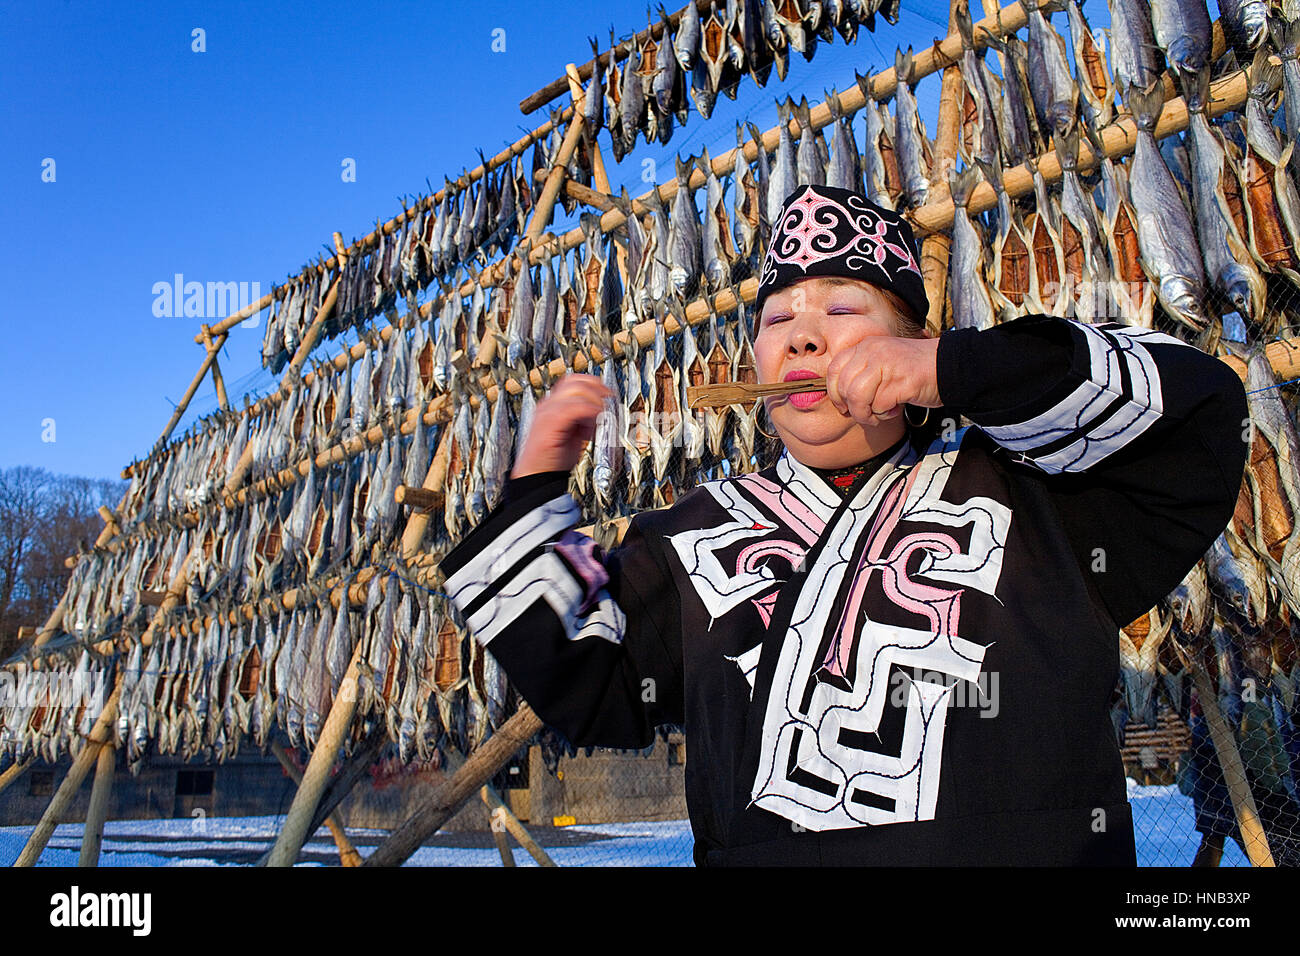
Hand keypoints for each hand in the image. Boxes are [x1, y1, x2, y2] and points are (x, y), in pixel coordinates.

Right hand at [511, 374, 612, 477]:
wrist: (536, 477)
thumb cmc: (552, 460)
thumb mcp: (573, 435)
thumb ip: (583, 421)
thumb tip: (598, 414)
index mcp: (552, 406)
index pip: (573, 381)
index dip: (593, 385)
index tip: (606, 395)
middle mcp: (548, 405)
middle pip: (575, 381)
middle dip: (597, 390)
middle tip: (608, 404)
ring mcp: (548, 412)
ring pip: (577, 390)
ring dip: (594, 402)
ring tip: (599, 419)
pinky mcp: (550, 422)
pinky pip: (575, 407)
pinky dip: (589, 412)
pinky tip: (592, 427)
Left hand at [824, 336, 941, 426]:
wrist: (948, 366)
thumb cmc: (913, 370)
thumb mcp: (881, 364)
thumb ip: (861, 374)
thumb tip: (840, 400)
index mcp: (865, 346)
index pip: (834, 370)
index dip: (834, 393)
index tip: (843, 406)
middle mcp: (873, 351)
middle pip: (844, 388)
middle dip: (852, 408)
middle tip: (865, 414)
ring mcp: (887, 364)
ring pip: (857, 398)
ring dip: (866, 414)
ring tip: (879, 414)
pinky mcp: (901, 381)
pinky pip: (879, 405)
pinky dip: (885, 414)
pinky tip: (896, 408)